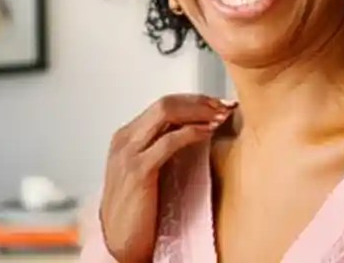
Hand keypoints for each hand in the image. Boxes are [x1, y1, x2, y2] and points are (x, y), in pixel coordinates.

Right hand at [98, 94, 232, 262]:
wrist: (119, 241)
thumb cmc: (138, 209)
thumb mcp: (148, 170)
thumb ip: (162, 148)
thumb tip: (196, 129)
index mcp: (126, 137)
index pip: (163, 104)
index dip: (194, 101)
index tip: (218, 104)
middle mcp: (124, 140)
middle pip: (166, 103)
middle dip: (200, 101)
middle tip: (224, 106)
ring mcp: (128, 153)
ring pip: (166, 112)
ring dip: (199, 111)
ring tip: (220, 116)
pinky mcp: (139, 170)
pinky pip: (169, 140)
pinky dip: (192, 132)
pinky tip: (208, 133)